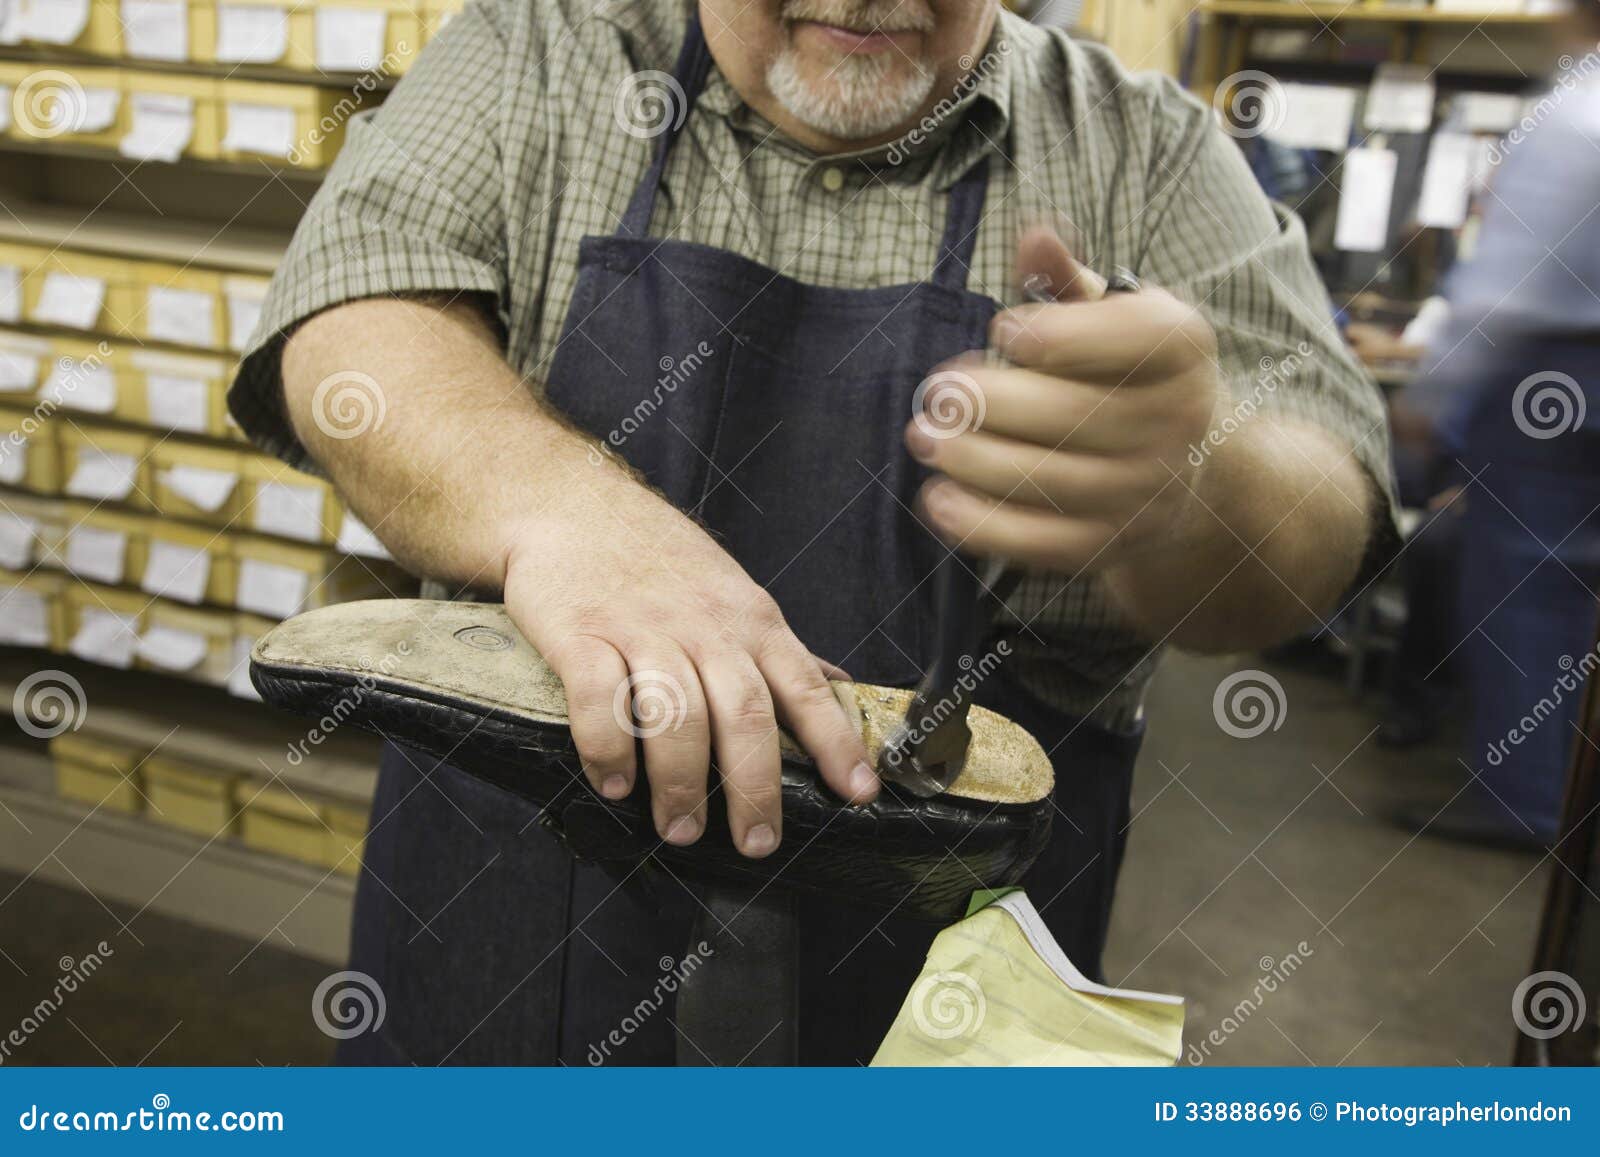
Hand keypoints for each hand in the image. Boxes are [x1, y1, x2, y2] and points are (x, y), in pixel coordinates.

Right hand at [501, 474, 876, 857]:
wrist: (572, 504)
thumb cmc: (661, 559)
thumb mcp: (735, 593)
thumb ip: (779, 648)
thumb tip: (838, 687)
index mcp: (752, 621)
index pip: (805, 688)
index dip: (835, 743)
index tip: (858, 794)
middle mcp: (705, 626)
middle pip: (745, 714)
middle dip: (754, 788)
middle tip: (756, 842)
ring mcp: (642, 628)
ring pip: (676, 714)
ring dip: (680, 783)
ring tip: (682, 829)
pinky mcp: (581, 633)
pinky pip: (599, 701)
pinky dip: (609, 750)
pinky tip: (615, 785)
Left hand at [904, 228, 1218, 572]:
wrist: (1187, 471)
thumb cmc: (1125, 373)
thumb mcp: (1110, 315)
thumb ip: (1065, 280)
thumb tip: (1033, 236)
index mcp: (1179, 348)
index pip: (1135, 339)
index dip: (1065, 336)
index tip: (1003, 330)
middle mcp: (1174, 421)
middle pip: (1077, 414)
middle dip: (994, 402)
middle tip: (937, 390)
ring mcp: (1143, 491)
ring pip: (1052, 480)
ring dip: (974, 461)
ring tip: (924, 436)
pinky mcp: (1108, 545)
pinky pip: (1042, 542)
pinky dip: (983, 525)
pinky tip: (938, 498)